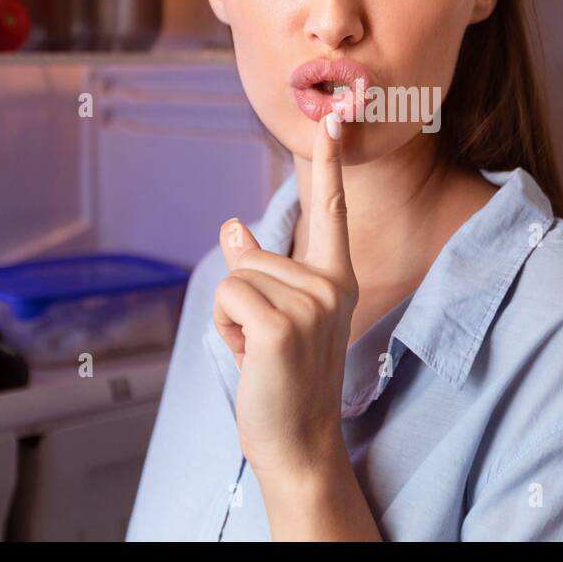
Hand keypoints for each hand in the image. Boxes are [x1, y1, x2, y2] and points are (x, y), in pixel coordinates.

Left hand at [213, 108, 358, 480]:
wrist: (298, 444)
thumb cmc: (285, 382)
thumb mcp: (275, 318)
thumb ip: (259, 269)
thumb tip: (232, 225)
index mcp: (337, 280)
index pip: (331, 212)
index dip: (330, 163)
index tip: (334, 117)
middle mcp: (330, 286)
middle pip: (252, 256)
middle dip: (242, 300)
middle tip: (266, 347)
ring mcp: (310, 306)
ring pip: (236, 277)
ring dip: (232, 319)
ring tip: (261, 355)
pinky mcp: (280, 327)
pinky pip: (227, 298)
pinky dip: (226, 330)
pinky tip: (251, 359)